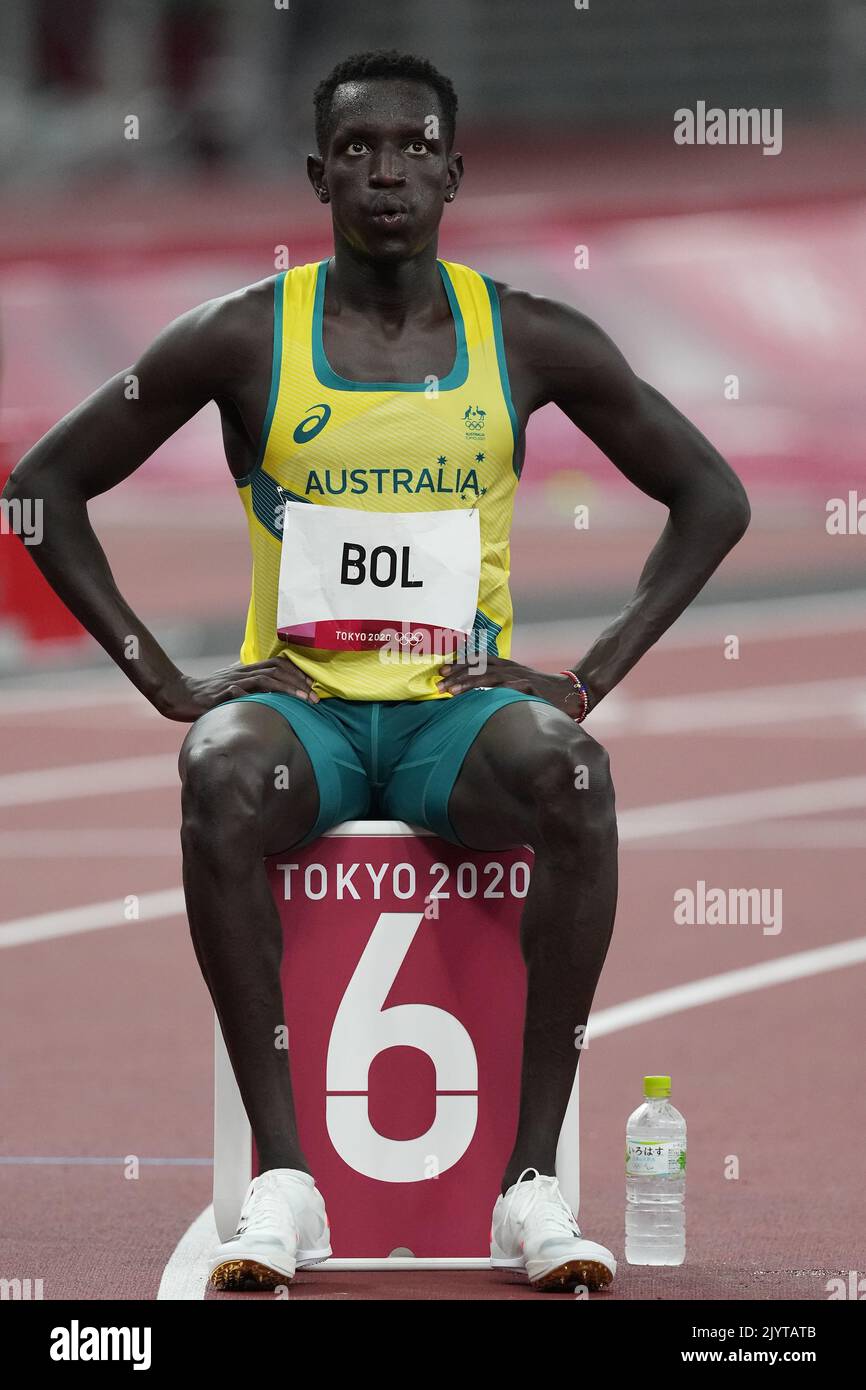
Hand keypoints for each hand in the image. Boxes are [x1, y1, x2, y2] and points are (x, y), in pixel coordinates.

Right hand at [156, 657, 317, 721]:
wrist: (180, 694)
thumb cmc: (208, 692)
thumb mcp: (232, 683)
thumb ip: (250, 681)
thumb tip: (270, 684)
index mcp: (246, 669)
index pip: (278, 663)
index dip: (297, 672)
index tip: (312, 685)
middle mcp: (242, 672)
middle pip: (276, 670)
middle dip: (298, 682)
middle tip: (315, 697)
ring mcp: (232, 682)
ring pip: (265, 680)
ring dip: (287, 689)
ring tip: (303, 701)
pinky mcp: (220, 695)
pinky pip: (239, 693)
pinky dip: (254, 695)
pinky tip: (269, 703)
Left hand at [437, 654, 576, 713]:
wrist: (573, 692)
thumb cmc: (543, 693)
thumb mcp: (518, 686)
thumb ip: (500, 688)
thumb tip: (478, 696)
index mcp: (507, 666)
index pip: (479, 660)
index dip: (459, 664)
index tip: (441, 670)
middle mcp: (511, 668)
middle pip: (479, 666)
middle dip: (457, 674)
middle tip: (439, 683)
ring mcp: (520, 677)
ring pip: (489, 676)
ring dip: (468, 683)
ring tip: (451, 691)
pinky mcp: (530, 687)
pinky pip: (508, 688)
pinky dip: (493, 690)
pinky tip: (480, 697)